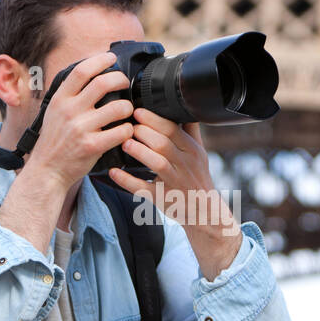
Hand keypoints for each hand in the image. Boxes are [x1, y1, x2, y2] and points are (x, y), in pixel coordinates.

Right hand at [0, 52, 133, 254]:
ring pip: (118, 108)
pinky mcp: (92, 146)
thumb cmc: (55, 141)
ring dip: (129, 108)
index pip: (81, 71)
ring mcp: (81, 129)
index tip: (112, 58)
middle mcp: (69, 111)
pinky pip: (121, 131)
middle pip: (103, 83)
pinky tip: (126, 131)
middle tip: (126, 84)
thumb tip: (91, 75)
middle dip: (121, 80)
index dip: (100, 60)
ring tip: (128, 112)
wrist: (47, 171)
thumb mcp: (54, 112)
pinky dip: (129, 130)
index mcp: (60, 99)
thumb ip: (70, 95)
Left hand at [107, 109, 241, 280]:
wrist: (205, 213)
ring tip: (125, 143)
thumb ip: (190, 132)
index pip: (173, 130)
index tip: (137, 111)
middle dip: (144, 132)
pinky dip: (127, 181)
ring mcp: (175, 183)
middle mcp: (185, 166)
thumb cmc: (197, 179)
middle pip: (164, 144)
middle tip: (128, 126)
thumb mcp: (200, 154)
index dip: (154, 119)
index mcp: (192, 151)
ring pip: (158, 164)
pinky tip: (114, 172)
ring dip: (139, 152)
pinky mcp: (163, 199)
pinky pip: (144, 189)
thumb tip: (183, 107)